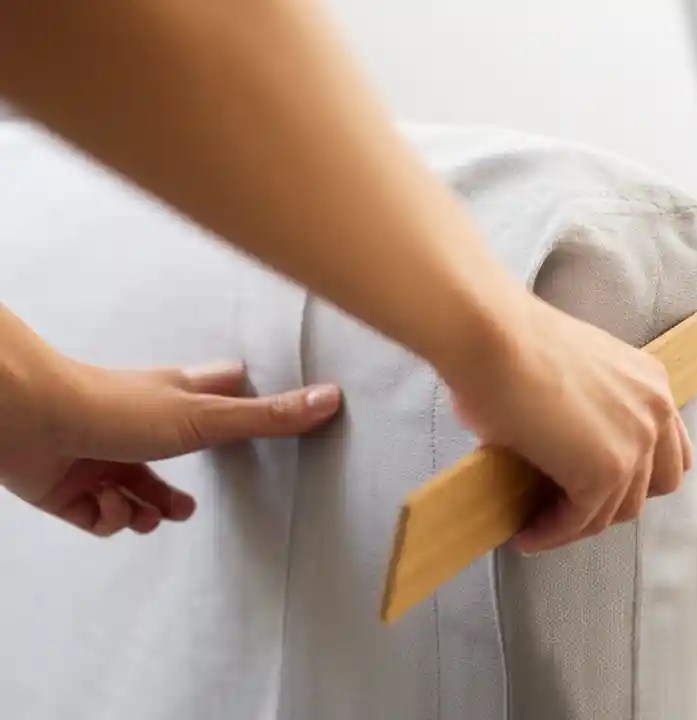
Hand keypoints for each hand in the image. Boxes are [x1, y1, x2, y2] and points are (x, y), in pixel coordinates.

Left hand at [0, 358, 340, 536]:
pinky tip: (103, 502)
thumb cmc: (115, 407)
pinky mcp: (73, 490)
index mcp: (177, 397)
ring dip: (147, 513)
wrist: (28, 421)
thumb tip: (331, 399)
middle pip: (178, 455)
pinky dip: (108, 518)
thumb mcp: (205, 417)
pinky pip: (105, 519)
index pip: (221, 390)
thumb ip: (266, 417)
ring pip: (139, 499)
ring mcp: (105, 457)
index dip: (241, 399)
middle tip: (187, 506)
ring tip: (150, 512)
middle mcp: (143, 425)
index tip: (258, 413)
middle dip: (182, 490)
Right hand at [449, 294, 692, 554]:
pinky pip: (581, 520)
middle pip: (654, 486)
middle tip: (572, 508)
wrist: (493, 338)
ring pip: (617, 510)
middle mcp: (656, 411)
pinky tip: (527, 533)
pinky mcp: (605, 471)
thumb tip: (558, 452)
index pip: (671, 451)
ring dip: (578, 523)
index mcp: (652, 382)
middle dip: (613, 503)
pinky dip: (553, 532)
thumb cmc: (513, 346)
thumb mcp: (575, 378)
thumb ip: (588, 414)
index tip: (602, 488)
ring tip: (540, 524)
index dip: (640, 478)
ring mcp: (635, 443)